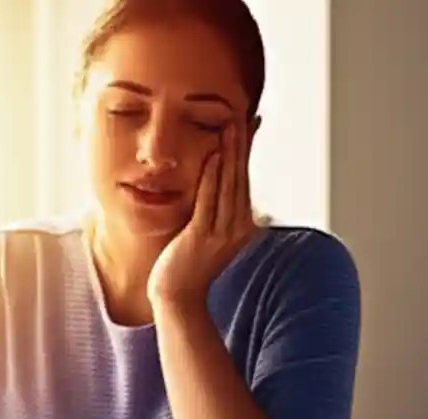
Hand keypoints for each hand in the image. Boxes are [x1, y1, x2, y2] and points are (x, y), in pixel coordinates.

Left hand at [147, 123, 257, 307]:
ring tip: (231, 124)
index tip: (250, 122)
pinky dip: (211, 176)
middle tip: (244, 113)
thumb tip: (216, 186)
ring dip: (230, 152)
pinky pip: (208, 200)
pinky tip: (213, 155)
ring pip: (228, 183)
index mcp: (240, 223)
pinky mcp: (202, 236)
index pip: (244, 177)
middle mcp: (238, 226)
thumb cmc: (186, 264)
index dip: (247, 149)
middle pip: (241, 175)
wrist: (177, 296)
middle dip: (242, 143)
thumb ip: (213, 209)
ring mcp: (222, 233)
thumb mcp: (204, 231)